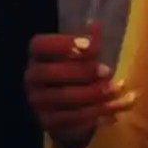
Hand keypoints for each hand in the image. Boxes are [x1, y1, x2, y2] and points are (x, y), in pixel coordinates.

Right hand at [26, 21, 134, 147]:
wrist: (66, 111)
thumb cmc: (75, 76)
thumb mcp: (82, 58)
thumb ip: (88, 43)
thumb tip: (95, 24)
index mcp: (37, 57)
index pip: (39, 45)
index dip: (63, 44)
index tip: (89, 46)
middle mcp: (31, 79)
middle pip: (50, 72)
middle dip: (82, 71)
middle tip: (108, 70)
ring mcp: (37, 102)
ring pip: (64, 97)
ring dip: (94, 93)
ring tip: (116, 89)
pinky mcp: (49, 123)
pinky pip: (73, 119)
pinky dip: (96, 113)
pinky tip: (115, 109)